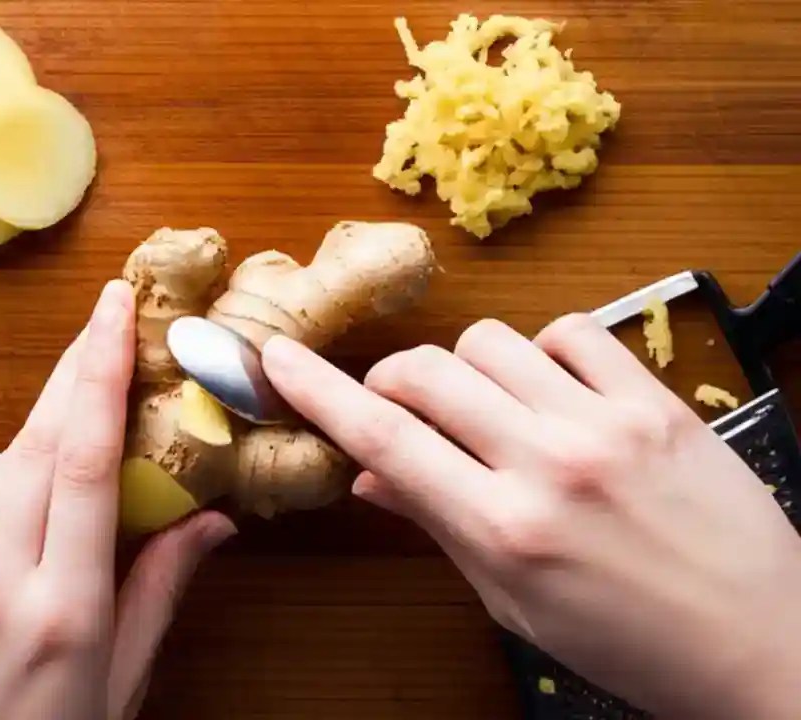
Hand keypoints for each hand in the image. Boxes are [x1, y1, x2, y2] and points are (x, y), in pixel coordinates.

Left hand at [0, 280, 235, 719]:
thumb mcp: (121, 678)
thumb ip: (162, 588)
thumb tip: (215, 517)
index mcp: (66, 609)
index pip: (84, 461)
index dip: (101, 373)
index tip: (115, 310)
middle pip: (41, 440)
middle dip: (78, 369)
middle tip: (108, 319)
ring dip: (42, 428)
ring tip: (76, 444)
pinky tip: (3, 491)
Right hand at [263, 315, 800, 719]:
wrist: (762, 642)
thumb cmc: (627, 641)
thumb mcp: (513, 600)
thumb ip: (437, 525)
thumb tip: (367, 478)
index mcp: (502, 529)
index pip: (384, 441)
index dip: (319, 392)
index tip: (279, 359)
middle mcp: (549, 464)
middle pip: (429, 372)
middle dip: (392, 378)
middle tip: (397, 403)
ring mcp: (608, 423)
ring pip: (491, 341)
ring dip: (465, 366)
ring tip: (486, 405)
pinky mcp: (658, 400)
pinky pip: (570, 332)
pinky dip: (541, 351)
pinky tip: (550, 388)